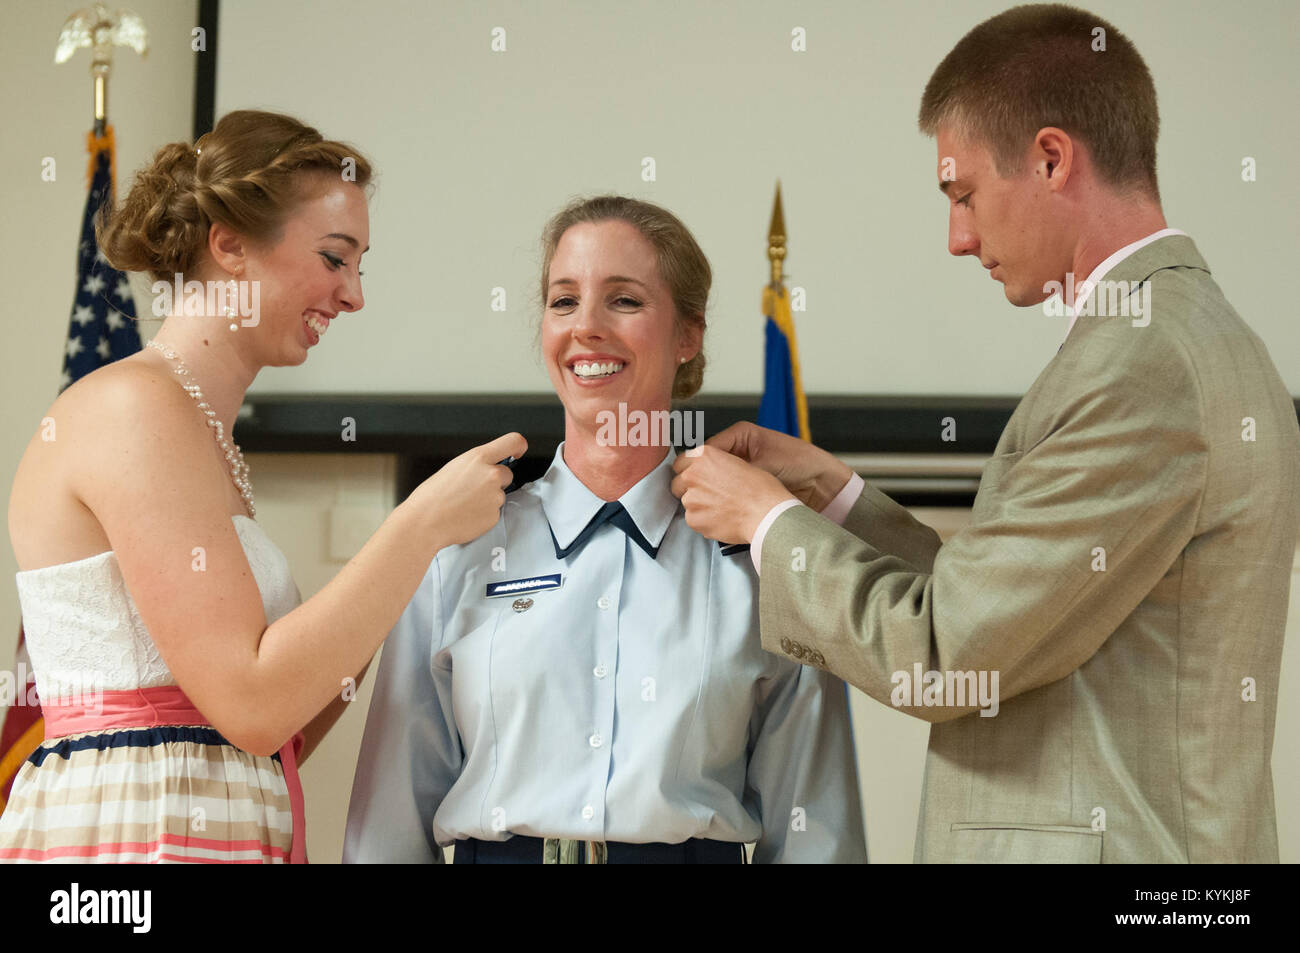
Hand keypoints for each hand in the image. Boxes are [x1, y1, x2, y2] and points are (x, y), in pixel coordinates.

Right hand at [407, 432, 526, 546]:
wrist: (425, 522)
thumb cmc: (432, 496)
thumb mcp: (455, 467)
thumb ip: (477, 465)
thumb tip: (489, 467)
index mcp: (479, 457)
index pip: (513, 442)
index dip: (518, 446)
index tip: (518, 452)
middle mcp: (492, 474)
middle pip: (507, 474)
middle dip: (496, 481)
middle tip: (473, 490)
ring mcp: (495, 496)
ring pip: (500, 495)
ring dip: (488, 499)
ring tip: (464, 504)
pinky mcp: (494, 515)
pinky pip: (494, 512)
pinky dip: (484, 514)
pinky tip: (466, 515)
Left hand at [670, 445, 795, 543]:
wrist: (767, 513)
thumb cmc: (761, 489)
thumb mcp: (738, 463)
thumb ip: (715, 465)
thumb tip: (707, 473)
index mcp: (704, 456)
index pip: (681, 462)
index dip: (689, 471)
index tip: (696, 478)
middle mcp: (693, 474)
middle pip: (678, 483)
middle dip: (690, 489)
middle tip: (709, 495)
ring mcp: (691, 498)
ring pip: (687, 503)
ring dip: (699, 506)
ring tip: (721, 509)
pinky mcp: (694, 519)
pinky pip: (693, 520)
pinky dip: (704, 521)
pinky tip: (721, 519)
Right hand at [705, 422, 851, 511]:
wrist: (822, 483)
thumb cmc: (798, 463)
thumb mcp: (763, 461)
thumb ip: (734, 468)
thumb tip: (704, 474)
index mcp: (740, 435)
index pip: (705, 449)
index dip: (696, 465)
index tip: (688, 480)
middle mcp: (737, 449)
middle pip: (705, 464)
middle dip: (699, 478)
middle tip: (693, 493)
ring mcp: (739, 468)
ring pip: (711, 480)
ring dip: (708, 490)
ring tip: (703, 501)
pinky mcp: (744, 486)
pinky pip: (724, 492)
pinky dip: (719, 499)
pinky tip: (717, 506)